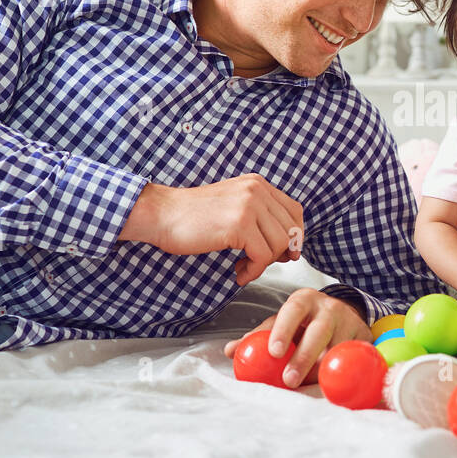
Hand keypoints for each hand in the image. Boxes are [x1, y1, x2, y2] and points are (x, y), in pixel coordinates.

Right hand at [120, 174, 303, 285]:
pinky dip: (254, 271)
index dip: (293, 236)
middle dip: (280, 253)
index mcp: (257, 184)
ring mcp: (249, 206)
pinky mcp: (239, 225)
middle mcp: (257, 190)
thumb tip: (289, 246)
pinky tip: (238, 273)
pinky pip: (263, 256)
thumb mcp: (233, 206)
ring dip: (264, 264)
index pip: (295, 211)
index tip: (279, 253)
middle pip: (292, 230)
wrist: (161, 214)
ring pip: (280, 244)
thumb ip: (259, 217)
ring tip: (244, 267)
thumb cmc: (192, 217)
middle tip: (259, 263)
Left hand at [223, 288, 372, 387]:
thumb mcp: (284, 322)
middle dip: (303, 358)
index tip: (274, 352)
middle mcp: (329, 307)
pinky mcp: (364, 337)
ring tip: (307, 386)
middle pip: (319, 331)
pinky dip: (339, 373)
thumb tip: (230, 351)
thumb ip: (259, 336)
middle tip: (289, 380)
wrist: (345, 314)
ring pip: (337, 349)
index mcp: (304, 299)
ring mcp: (350, 321)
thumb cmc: (305, 322)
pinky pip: (351, 359)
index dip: (283, 330)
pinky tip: (329, 384)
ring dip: (320, 371)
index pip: (292, 310)